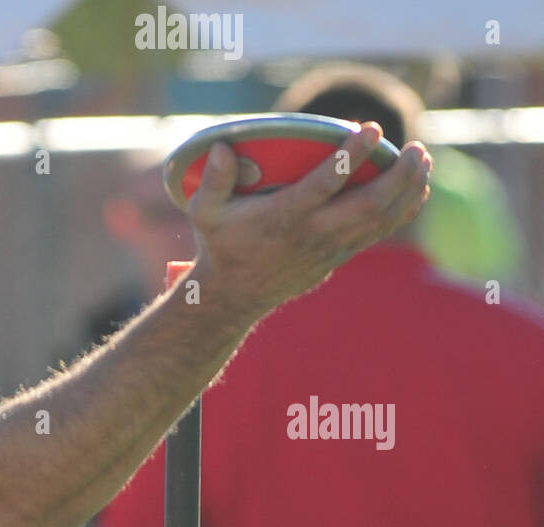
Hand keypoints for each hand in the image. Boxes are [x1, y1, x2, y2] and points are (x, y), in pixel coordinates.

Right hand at [187, 122, 431, 318]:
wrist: (233, 295)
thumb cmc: (221, 244)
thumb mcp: (205, 213)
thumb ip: (212, 181)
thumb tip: (222, 146)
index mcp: (283, 218)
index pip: (324, 186)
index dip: (351, 157)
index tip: (372, 128)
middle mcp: (312, 234)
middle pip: (368, 206)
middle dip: (398, 176)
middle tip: (416, 147)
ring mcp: (330, 248)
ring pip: (381, 220)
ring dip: (408, 190)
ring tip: (423, 160)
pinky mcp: (339, 256)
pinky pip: (380, 231)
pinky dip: (403, 209)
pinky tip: (417, 186)